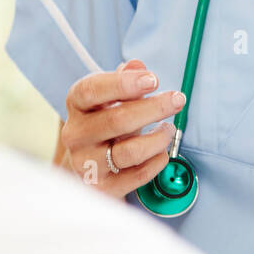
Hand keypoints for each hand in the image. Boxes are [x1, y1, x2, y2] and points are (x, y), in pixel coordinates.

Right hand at [60, 59, 184, 198]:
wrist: (88, 167)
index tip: (153, 80)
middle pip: (116, 120)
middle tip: (177, 100)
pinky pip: (138, 175)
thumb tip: (137, 65)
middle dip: (153, 108)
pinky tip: (162, 152)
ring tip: (169, 129)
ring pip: (130, 151)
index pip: (91, 90)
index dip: (123, 84)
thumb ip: (123, 80)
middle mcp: (76, 135)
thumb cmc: (105, 125)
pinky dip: (157, 161)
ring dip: (158, 138)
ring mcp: (87, 164)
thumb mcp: (110, 98)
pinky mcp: (101, 188)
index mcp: (76, 106)